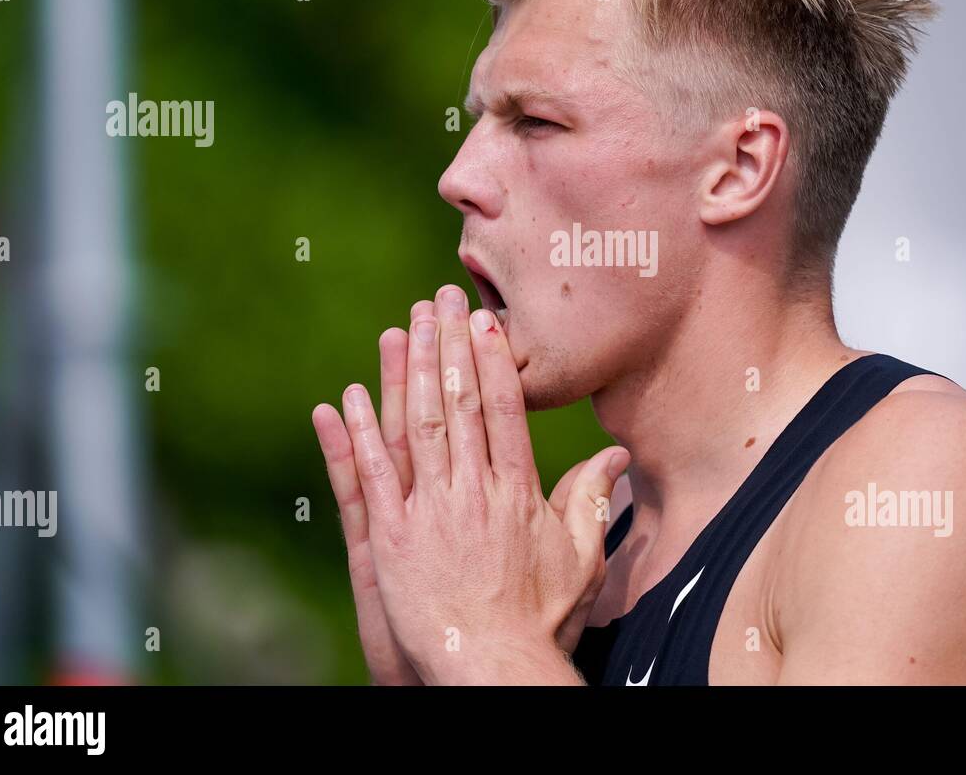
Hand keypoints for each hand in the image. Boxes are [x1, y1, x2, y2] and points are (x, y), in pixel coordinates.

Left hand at [326, 283, 628, 683]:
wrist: (492, 666)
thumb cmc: (540, 617)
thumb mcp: (580, 559)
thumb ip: (593, 501)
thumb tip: (615, 457)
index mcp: (517, 491)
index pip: (503, 410)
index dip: (490, 360)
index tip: (481, 320)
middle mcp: (473, 492)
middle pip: (459, 404)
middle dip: (448, 346)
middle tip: (438, 300)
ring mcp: (429, 513)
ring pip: (418, 428)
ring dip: (410, 373)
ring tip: (404, 326)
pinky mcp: (392, 540)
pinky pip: (372, 477)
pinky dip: (358, 435)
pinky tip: (349, 397)